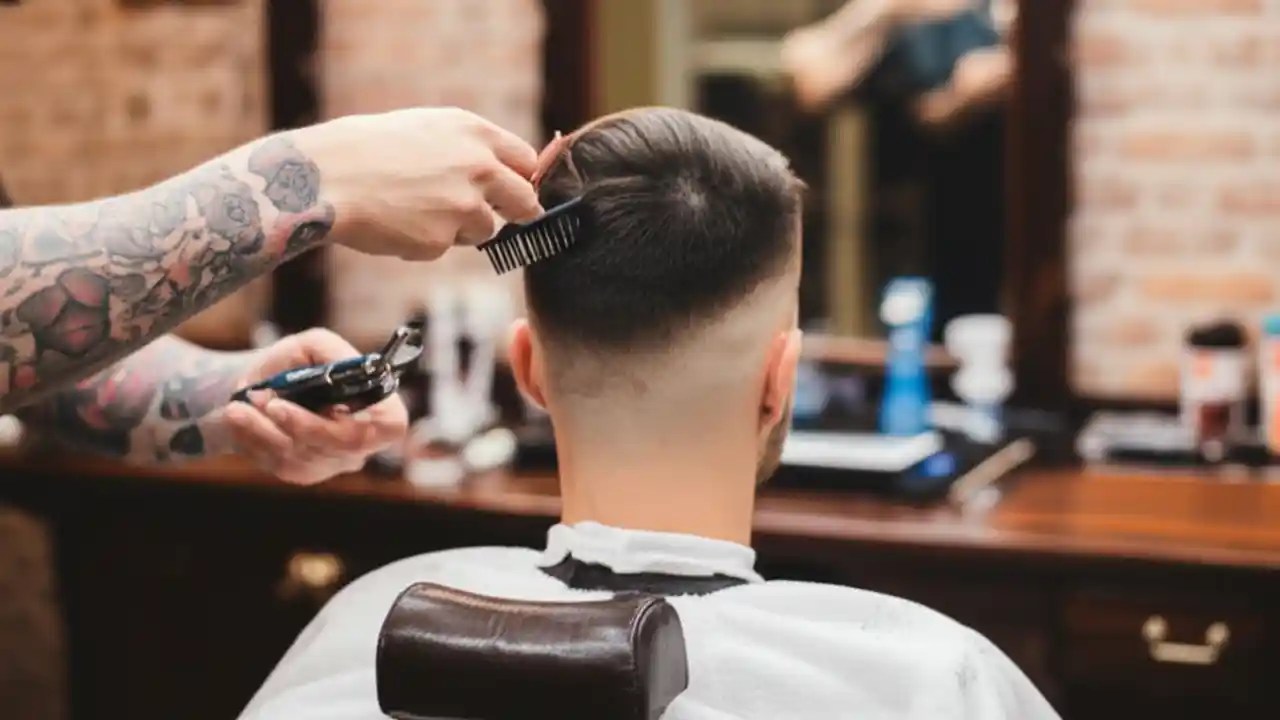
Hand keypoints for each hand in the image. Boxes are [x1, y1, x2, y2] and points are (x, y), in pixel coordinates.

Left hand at [224, 329, 408, 484]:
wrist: (265, 385)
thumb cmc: (299, 362)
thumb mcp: (316, 344)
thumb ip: (333, 353)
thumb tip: (335, 374)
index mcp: (384, 409)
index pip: (387, 429)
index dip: (352, 423)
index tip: (324, 406)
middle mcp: (365, 443)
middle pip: (340, 447)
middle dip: (298, 424)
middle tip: (259, 398)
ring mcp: (333, 463)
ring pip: (302, 456)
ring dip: (263, 429)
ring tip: (237, 404)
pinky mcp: (303, 473)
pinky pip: (278, 463)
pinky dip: (253, 439)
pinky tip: (237, 419)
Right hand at [294, 107, 542, 260]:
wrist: (325, 176)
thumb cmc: (365, 149)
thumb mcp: (424, 128)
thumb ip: (465, 149)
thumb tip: (496, 172)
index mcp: (473, 132)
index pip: (527, 161)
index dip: (522, 180)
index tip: (516, 192)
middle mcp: (478, 166)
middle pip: (525, 201)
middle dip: (515, 213)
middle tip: (495, 217)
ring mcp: (463, 205)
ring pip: (484, 230)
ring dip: (461, 230)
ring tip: (415, 211)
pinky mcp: (442, 239)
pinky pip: (443, 248)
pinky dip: (424, 242)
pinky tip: (395, 223)